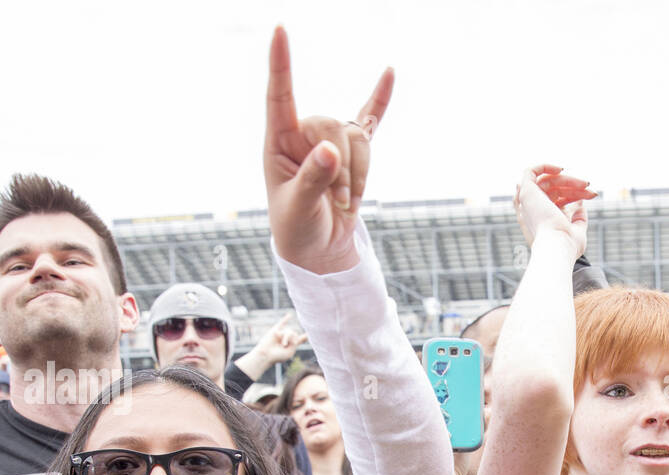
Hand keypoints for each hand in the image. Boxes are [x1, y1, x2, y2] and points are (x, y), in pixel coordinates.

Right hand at [254, 313, 308, 363]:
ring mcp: (281, 334)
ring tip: (281, 344)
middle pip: (295, 334)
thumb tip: (292, 333)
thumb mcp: (290, 351)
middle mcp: (287, 339)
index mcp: (292, 345)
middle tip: (284, 345)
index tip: (311, 333)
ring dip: (286, 338)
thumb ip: (295, 342)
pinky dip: (285, 319)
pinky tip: (290, 315)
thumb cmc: (278, 356)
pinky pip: (282, 323)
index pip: (300, 339)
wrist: (266, 354)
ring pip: (289, 331)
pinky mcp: (275, 330)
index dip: (305, 336)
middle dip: (291, 339)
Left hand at [264, 27, 392, 272]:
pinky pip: (370, 122)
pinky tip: (389, 73)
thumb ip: (312, 181)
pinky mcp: (352, 155)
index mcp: (279, 142)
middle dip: (344, 167)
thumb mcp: (298, 210)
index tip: (279, 29)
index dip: (280, 64)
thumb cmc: (297, 230)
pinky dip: (380, 101)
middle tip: (339, 201)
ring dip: (359, 174)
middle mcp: (304, 135)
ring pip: (358, 139)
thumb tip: (331, 151)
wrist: (318, 251)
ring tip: (347, 202)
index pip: (279, 96)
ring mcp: (330, 142)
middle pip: (334, 125)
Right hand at [513, 165, 590, 260]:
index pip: (558, 200)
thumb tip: (580, 205)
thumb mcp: (577, 232)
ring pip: (548, 181)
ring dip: (569, 180)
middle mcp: (533, 211)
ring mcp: (528, 202)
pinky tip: (561, 169)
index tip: (592, 194)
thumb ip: (578, 219)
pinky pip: (530, 171)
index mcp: (542, 221)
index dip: (575, 195)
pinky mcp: (526, 193)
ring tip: (585, 184)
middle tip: (590, 188)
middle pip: (554, 190)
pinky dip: (545, 166)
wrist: (557, 246)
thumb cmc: (567, 245)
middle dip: (574, 187)